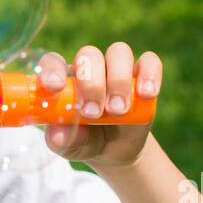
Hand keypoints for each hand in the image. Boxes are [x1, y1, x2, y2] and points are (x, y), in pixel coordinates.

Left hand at [38, 42, 162, 164]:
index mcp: (65, 80)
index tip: (55, 87)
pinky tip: (147, 94)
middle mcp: (89, 68)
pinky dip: (149, 74)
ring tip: (117, 111)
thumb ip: (62, 140)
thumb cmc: (84, 141)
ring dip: (118, 81)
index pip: (53, 62)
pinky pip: (149, 61)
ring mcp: (116, 69)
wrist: (115, 150)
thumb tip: (58, 135)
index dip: (52, 70)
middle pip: (89, 55)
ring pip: (118, 52)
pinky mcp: (142, 75)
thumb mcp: (70, 146)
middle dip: (91, 84)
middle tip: (93, 113)